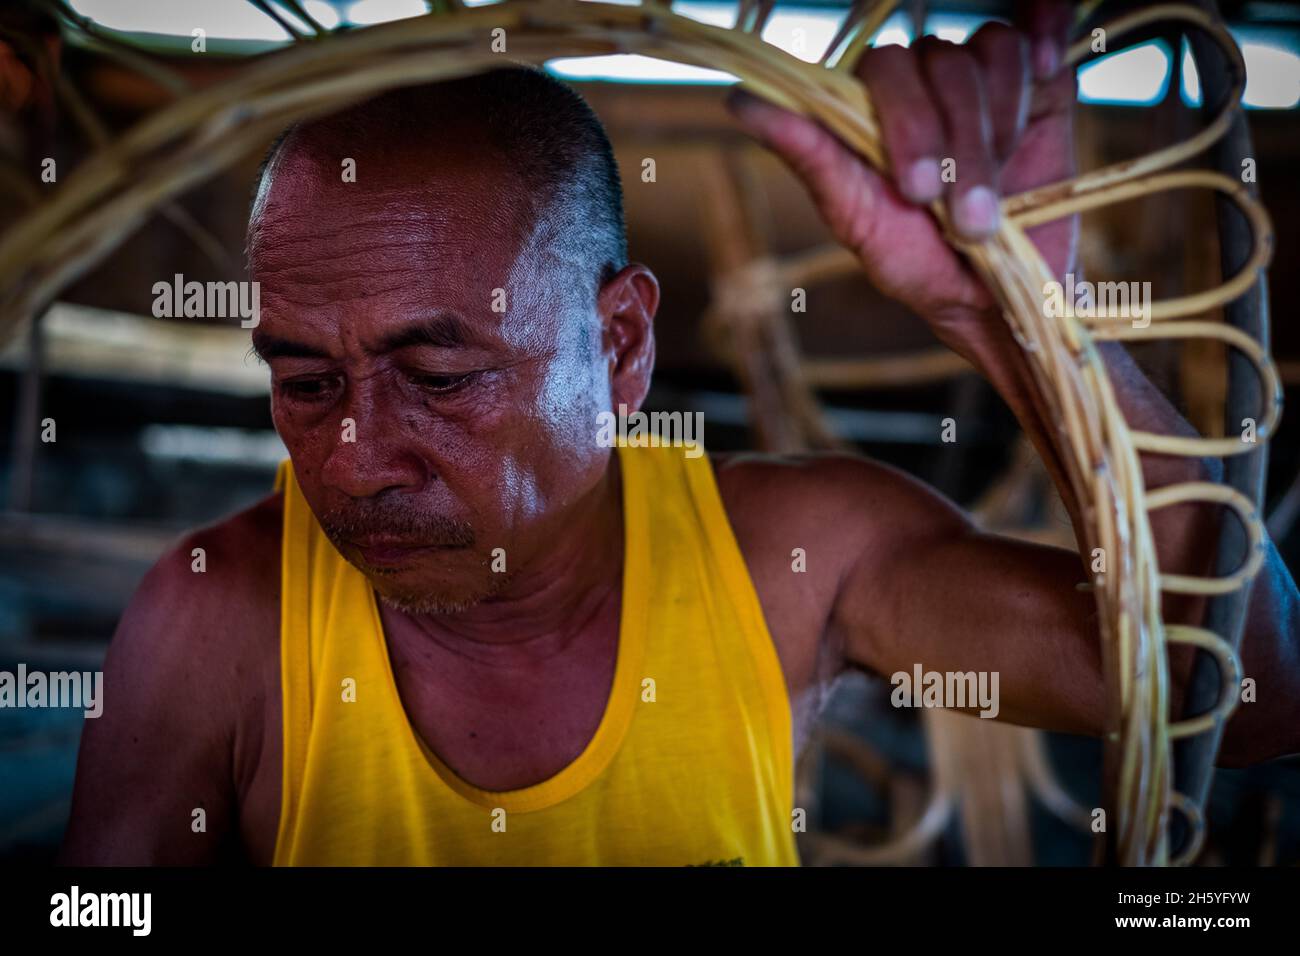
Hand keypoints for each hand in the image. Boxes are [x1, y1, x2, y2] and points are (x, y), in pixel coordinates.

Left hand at [725, 0, 1079, 354]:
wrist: (998, 298)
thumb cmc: (920, 266)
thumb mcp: (859, 220)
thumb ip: (809, 155)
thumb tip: (738, 102)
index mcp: (871, 110)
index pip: (882, 70)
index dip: (905, 121)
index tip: (919, 191)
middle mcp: (922, 86)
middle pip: (939, 61)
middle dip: (956, 140)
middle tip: (966, 217)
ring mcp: (978, 82)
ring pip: (988, 54)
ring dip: (996, 128)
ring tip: (1000, 198)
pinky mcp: (1036, 85)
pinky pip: (1034, 34)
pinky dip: (1045, 38)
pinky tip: (1048, 72)